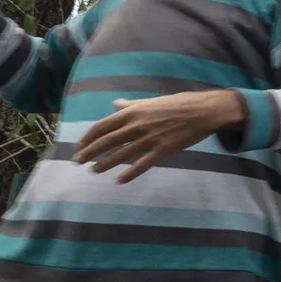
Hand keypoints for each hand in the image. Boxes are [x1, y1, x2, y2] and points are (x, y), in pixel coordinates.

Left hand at [72, 90, 246, 181]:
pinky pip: (142, 164)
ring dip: (105, 164)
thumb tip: (115, 104)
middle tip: (77, 162)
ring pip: (121, 154)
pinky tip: (119, 180)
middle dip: (90, 153)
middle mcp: (137, 126)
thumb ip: (131, 105)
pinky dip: (130, 174)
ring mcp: (149, 139)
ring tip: (94, 171)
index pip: (103, 126)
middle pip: (107, 141)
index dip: (89, 137)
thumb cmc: (178, 104)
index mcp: (132, 112)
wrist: (203, 111)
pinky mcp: (163, 150)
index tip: (79, 146)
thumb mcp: (150, 101)